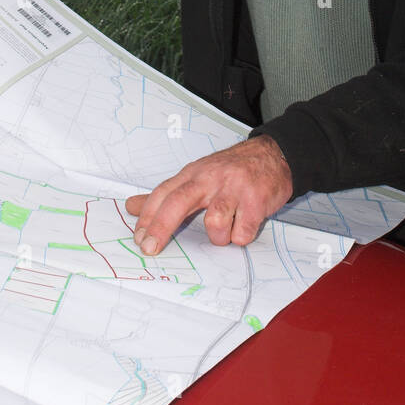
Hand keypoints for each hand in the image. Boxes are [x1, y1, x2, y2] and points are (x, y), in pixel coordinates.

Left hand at [124, 135, 292, 254]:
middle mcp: (211, 179)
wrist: (273, 155)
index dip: (147, 216)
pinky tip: (244, 225)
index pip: (163, 193)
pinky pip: (242, 233)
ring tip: (226, 230)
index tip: (138, 238)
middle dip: (161, 227)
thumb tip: (131, 206)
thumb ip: (165, 195)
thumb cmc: (230, 171)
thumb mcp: (195, 176)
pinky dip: (241, 236)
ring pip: (214, 223)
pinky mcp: (256, 201)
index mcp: (193, 174)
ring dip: (218, 238)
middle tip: (150, 248)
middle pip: (179, 202)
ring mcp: (234, 189)